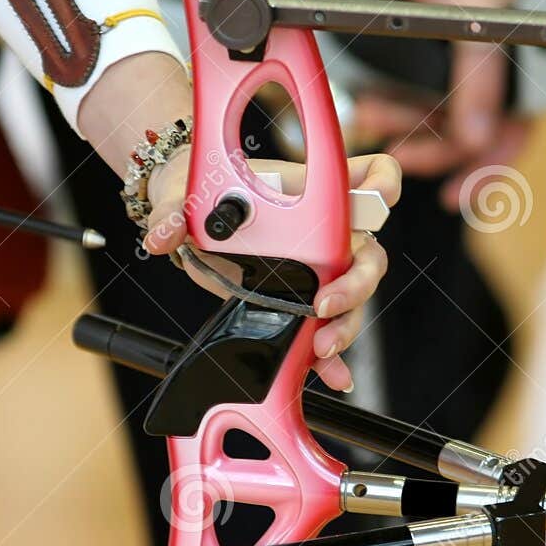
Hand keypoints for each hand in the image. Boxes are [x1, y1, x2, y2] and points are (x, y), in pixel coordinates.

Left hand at [141, 152, 401, 391]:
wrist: (193, 219)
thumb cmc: (207, 191)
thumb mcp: (191, 193)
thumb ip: (176, 210)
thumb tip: (163, 235)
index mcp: (315, 190)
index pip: (370, 172)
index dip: (382, 183)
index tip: (379, 200)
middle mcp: (330, 229)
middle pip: (369, 252)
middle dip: (357, 282)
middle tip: (325, 304)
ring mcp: (322, 265)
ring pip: (355, 296)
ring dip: (346, 324)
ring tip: (323, 348)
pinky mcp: (306, 298)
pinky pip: (328, 327)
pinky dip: (333, 356)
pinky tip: (330, 373)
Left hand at [359, 0, 515, 175]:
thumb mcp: (474, 24)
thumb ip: (478, 85)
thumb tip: (477, 140)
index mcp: (516, 66)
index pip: (512, 134)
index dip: (487, 170)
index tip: (456, 195)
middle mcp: (486, 73)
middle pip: (463, 137)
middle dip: (429, 149)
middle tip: (399, 157)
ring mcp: (451, 70)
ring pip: (430, 122)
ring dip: (401, 127)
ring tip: (373, 116)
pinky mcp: (418, 63)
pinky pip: (405, 101)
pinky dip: (388, 109)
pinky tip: (369, 105)